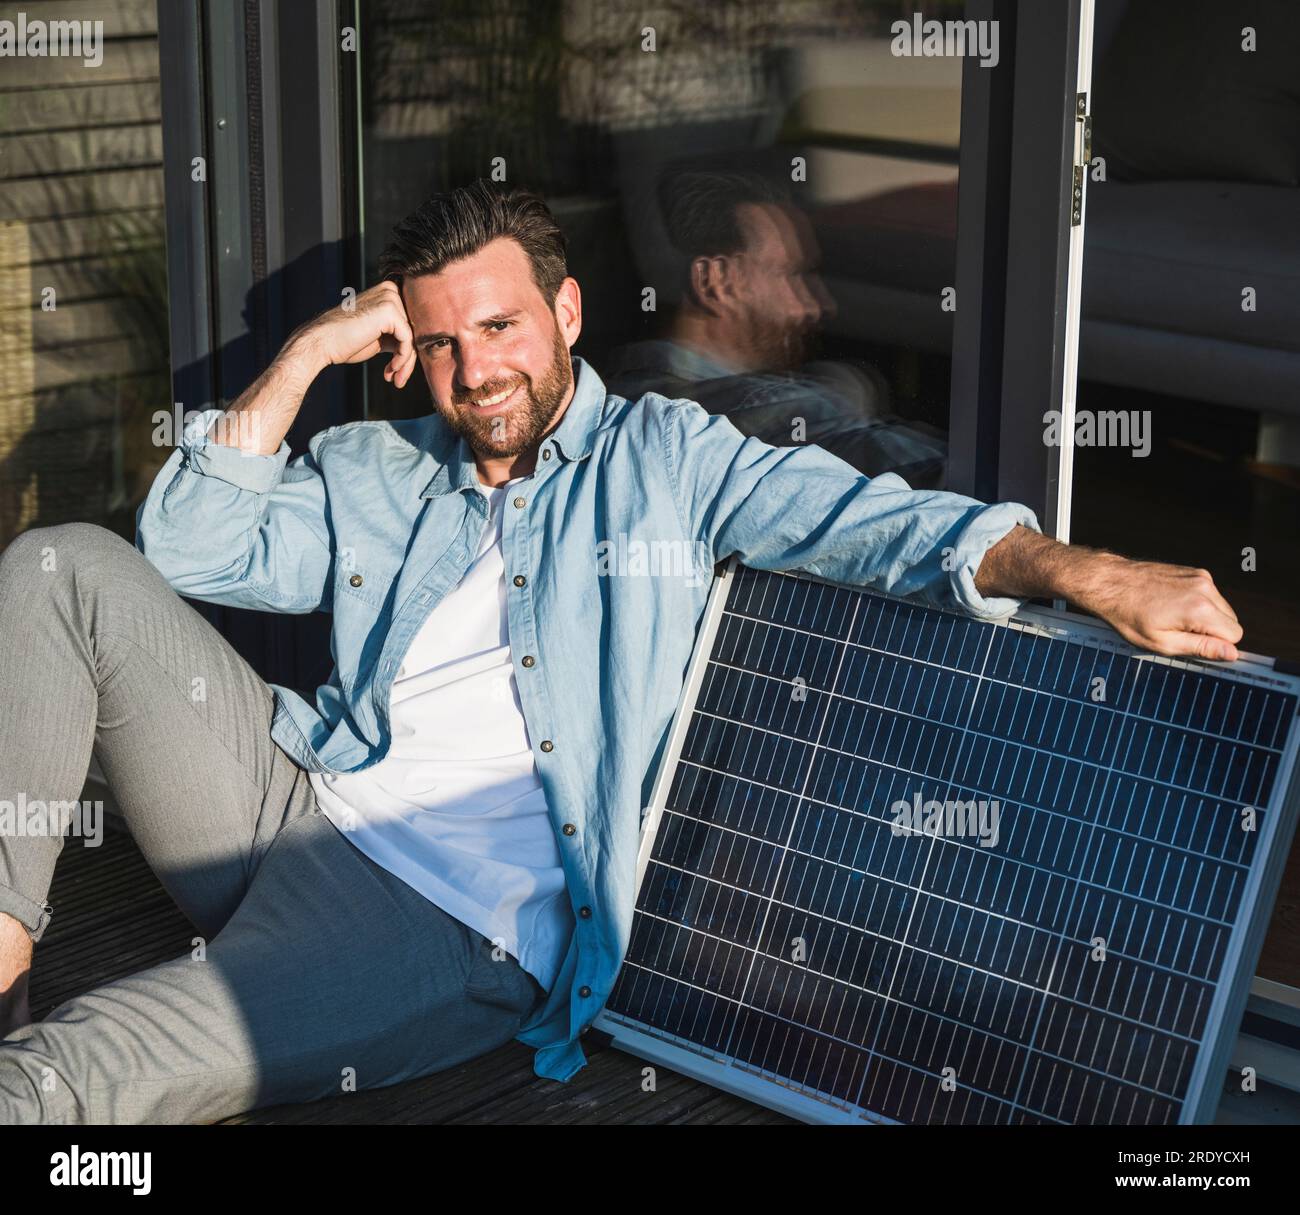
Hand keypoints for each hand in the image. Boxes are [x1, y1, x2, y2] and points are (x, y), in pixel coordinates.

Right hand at [292, 281, 416, 388]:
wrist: (322, 343)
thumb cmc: (346, 342)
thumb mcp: (379, 336)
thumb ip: (398, 335)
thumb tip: (420, 346)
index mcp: (388, 293)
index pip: (410, 323)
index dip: (408, 350)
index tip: (398, 370)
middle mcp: (391, 290)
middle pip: (414, 330)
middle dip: (408, 359)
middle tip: (398, 379)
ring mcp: (390, 298)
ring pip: (413, 337)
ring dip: (406, 363)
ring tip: (395, 378)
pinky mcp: (389, 311)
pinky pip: (408, 340)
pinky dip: (402, 359)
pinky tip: (391, 370)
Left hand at [1078, 554, 1242, 661]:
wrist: (1109, 582)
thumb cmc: (1129, 616)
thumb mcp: (1162, 643)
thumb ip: (1201, 648)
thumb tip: (1231, 654)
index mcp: (1201, 609)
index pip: (1234, 635)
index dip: (1216, 645)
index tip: (1192, 644)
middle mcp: (1206, 588)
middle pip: (1231, 620)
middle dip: (1212, 631)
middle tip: (1178, 631)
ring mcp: (1200, 576)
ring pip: (1222, 607)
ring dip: (1205, 617)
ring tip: (1172, 617)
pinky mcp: (1194, 571)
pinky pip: (1209, 595)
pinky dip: (1197, 603)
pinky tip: (1171, 604)